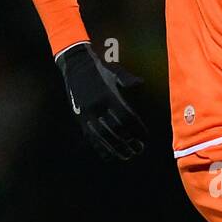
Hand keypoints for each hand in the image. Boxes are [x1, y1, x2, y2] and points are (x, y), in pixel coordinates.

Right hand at [56, 42, 145, 161]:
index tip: (145, 137)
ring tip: (127, 156)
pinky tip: (109, 156)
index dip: (137, 129)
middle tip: (139, 150)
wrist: (75, 66)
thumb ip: (128, 80)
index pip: (127, 117)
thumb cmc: (100, 69)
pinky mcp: (79, 118)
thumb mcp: (115, 72)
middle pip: (116, 130)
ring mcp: (87, 113)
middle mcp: (98, 106)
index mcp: (109, 95)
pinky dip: (100, 148)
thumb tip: (141, 83)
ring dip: (116, 149)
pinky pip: (90, 137)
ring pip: (103, 136)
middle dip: (129, 142)